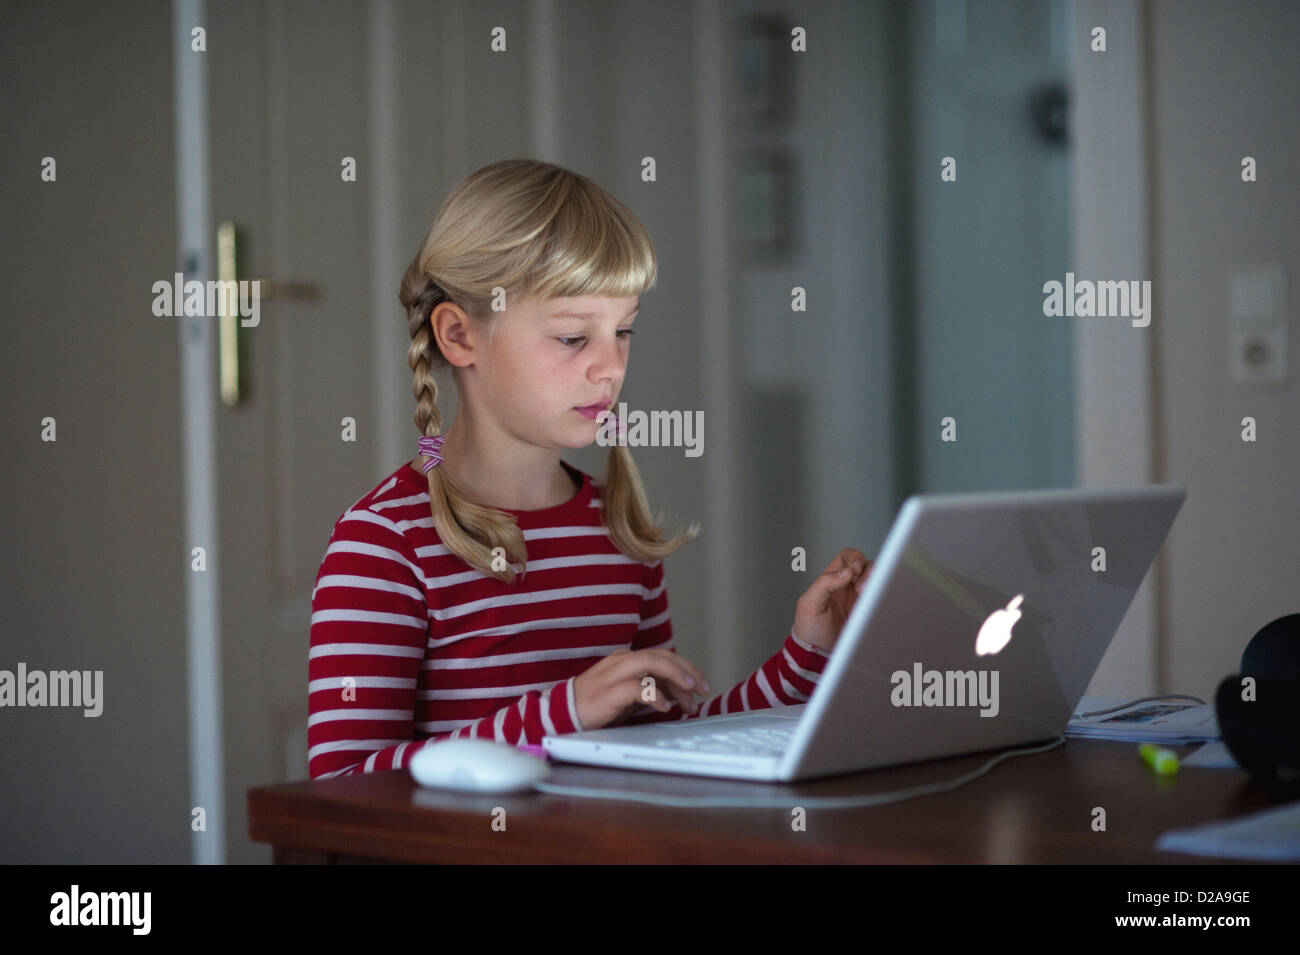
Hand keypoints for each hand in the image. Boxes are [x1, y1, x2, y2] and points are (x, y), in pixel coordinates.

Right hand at [573, 649, 710, 730]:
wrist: (562, 714)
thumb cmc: (595, 706)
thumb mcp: (629, 696)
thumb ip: (651, 689)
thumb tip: (679, 693)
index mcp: (626, 660)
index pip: (663, 656)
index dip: (685, 669)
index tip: (700, 686)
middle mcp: (621, 662)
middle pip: (661, 656)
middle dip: (686, 671)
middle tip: (702, 689)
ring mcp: (613, 675)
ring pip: (650, 662)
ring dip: (675, 676)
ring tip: (689, 692)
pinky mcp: (607, 693)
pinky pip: (636, 688)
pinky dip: (654, 695)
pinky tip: (665, 707)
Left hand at [792, 548, 872, 653]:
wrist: (818, 657)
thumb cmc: (809, 632)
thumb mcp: (809, 604)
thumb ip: (824, 583)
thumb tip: (846, 572)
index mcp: (831, 581)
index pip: (847, 557)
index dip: (853, 558)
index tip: (853, 571)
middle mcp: (847, 587)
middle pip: (866, 565)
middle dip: (868, 572)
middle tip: (861, 588)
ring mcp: (860, 600)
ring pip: (876, 581)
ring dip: (875, 583)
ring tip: (867, 595)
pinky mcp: (869, 613)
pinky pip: (881, 598)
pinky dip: (882, 596)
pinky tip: (875, 603)